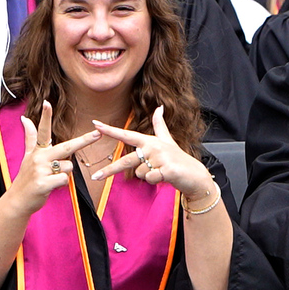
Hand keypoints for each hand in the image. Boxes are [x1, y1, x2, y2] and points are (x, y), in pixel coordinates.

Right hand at [2, 100, 100, 218]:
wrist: (18, 200)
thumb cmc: (27, 178)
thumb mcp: (28, 156)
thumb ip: (30, 137)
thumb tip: (25, 118)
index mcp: (37, 150)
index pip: (42, 131)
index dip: (45, 117)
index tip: (47, 102)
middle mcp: (38, 157)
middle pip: (67, 147)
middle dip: (84, 141)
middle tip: (98, 134)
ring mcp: (40, 169)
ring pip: (69, 167)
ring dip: (64, 174)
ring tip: (51, 179)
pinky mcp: (43, 182)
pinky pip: (65, 179)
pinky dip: (61, 184)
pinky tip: (50, 186)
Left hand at [91, 107, 216, 202]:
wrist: (194, 174)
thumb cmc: (178, 158)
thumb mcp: (168, 140)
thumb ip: (160, 125)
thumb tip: (159, 107)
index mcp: (149, 141)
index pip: (126, 135)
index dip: (110, 130)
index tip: (95, 125)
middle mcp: (152, 147)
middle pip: (126, 160)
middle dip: (109, 170)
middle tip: (95, 177)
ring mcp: (159, 158)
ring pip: (139, 173)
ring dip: (147, 176)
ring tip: (160, 172)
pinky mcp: (165, 169)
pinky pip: (149, 179)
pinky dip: (155, 181)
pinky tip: (165, 177)